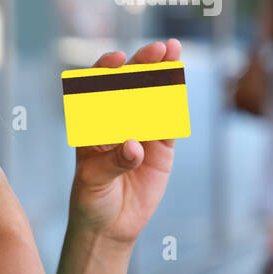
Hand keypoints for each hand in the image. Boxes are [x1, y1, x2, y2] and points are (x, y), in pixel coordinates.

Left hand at [68, 38, 180, 244]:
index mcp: (91, 124)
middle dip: (141, 65)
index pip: (96, 90)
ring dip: (163, 75)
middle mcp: (116, 122)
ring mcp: (141, 131)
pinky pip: (171, 121)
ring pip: (154, 98)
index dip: (105, 71)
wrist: (111, 224)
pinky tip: (180, 82)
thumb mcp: (93, 181)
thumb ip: (113, 162)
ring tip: (172, 53)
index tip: (115, 60)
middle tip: (156, 49)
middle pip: (129, 87)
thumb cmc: (91, 199)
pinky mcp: (162, 146)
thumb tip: (135, 146)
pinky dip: (176, 103)